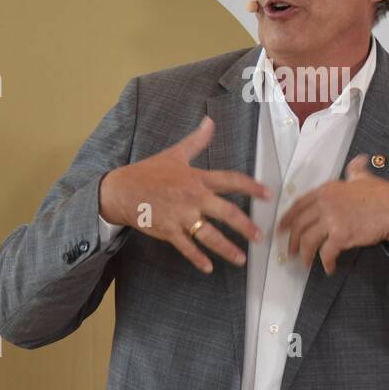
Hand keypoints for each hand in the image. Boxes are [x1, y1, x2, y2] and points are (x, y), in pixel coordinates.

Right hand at [99, 116, 270, 273]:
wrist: (121, 190)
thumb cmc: (149, 171)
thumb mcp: (175, 154)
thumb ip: (197, 140)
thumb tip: (210, 122)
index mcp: (197, 179)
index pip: (230, 181)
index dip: (251, 187)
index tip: (268, 194)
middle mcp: (192, 198)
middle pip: (225, 212)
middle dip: (245, 225)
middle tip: (259, 236)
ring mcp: (180, 216)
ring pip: (208, 235)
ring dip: (226, 248)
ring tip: (240, 259)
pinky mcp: (168, 231)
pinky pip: (186, 247)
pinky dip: (197, 258)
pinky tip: (209, 267)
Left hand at [277, 153, 388, 275]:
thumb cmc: (384, 195)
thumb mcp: (365, 178)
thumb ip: (355, 171)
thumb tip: (357, 161)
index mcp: (327, 189)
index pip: (299, 204)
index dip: (288, 218)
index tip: (282, 228)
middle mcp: (326, 203)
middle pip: (299, 224)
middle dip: (293, 240)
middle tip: (290, 250)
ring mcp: (332, 219)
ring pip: (308, 240)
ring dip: (305, 254)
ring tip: (305, 263)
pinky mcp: (341, 235)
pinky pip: (327, 253)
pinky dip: (326, 263)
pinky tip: (329, 268)